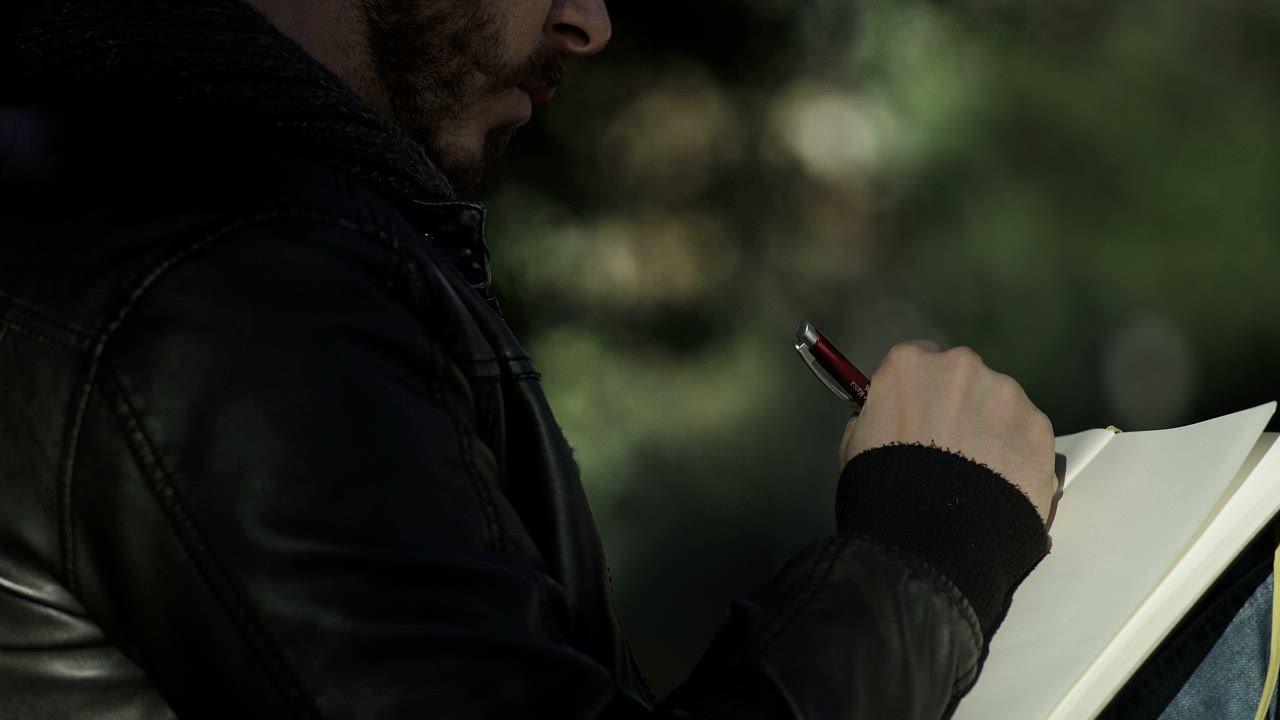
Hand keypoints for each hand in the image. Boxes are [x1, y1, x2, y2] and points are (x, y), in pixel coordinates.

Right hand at [838, 341, 1057, 524]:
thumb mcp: (856, 443)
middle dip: (959, 405)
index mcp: (910, 364)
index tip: (919, 416)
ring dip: (991, 428)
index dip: (920, 391)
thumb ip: (876, 418)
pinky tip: (1003, 486)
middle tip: (950, 450)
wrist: (933, 536)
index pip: (919, 359)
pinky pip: (1026, 435)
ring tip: (980, 476)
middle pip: (964, 378)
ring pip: (1000, 404)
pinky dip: (1018, 454)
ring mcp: (1006, 394)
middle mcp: (962, 365)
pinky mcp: (1039, 427)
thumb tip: (891, 421)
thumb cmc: (882, 486)